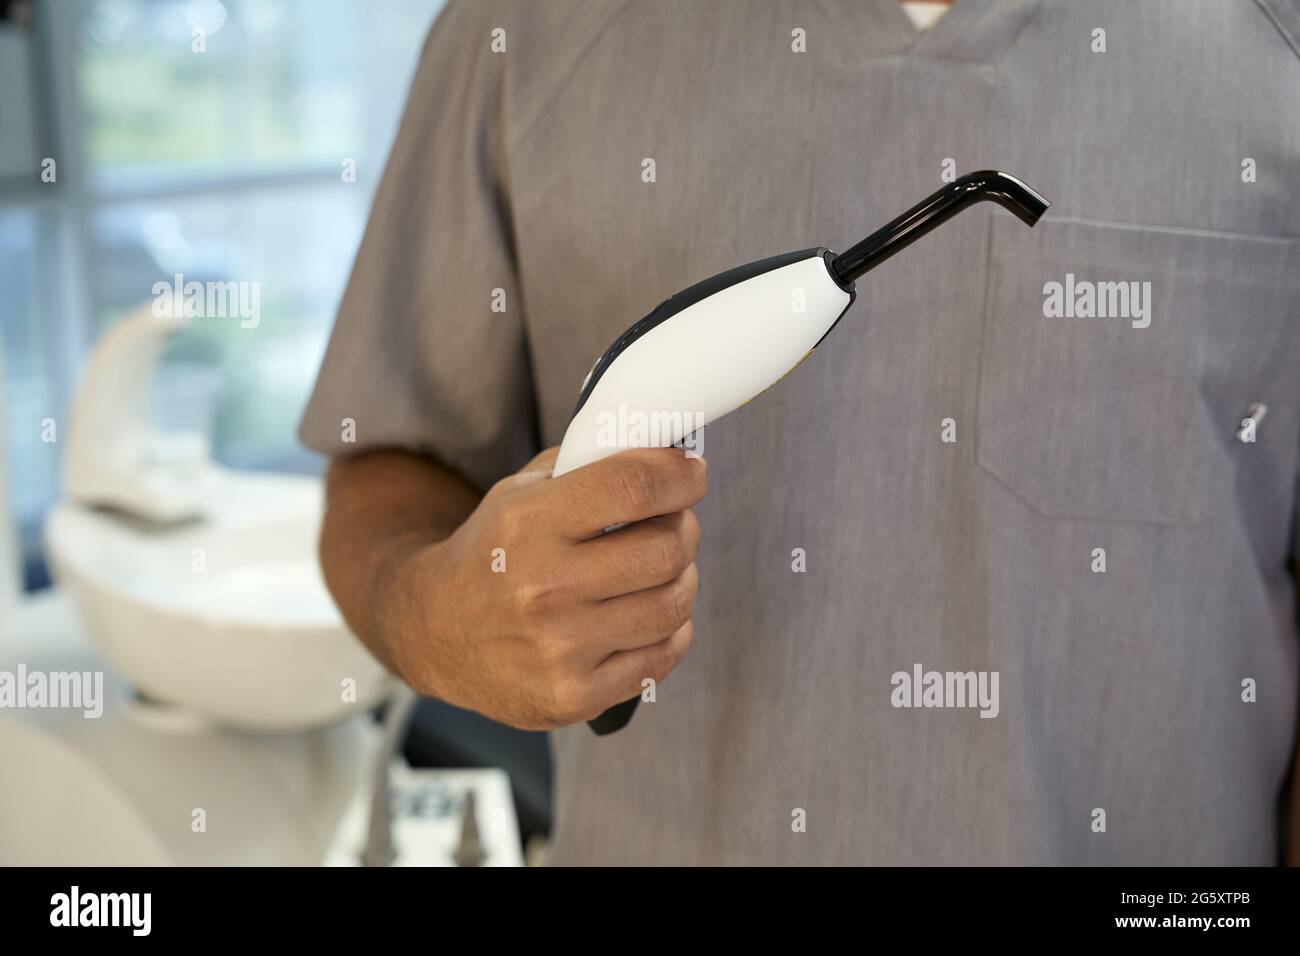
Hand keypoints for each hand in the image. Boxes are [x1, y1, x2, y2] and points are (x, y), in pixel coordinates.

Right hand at [381, 446, 706, 728]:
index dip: (680, 475)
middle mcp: (543, 588)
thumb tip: (663, 447)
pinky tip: (648, 614)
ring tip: (662, 569)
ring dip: (681, 580)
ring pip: (673, 605)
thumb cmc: (493, 553)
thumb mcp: (519, 493)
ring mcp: (560, 649)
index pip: (634, 486)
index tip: (690, 473)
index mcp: (528, 525)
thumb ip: (585, 464)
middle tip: (675, 523)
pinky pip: (662, 656)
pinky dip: (671, 630)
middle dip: (684, 528)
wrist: (434, 633)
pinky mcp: (575, 696)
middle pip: (666, 549)